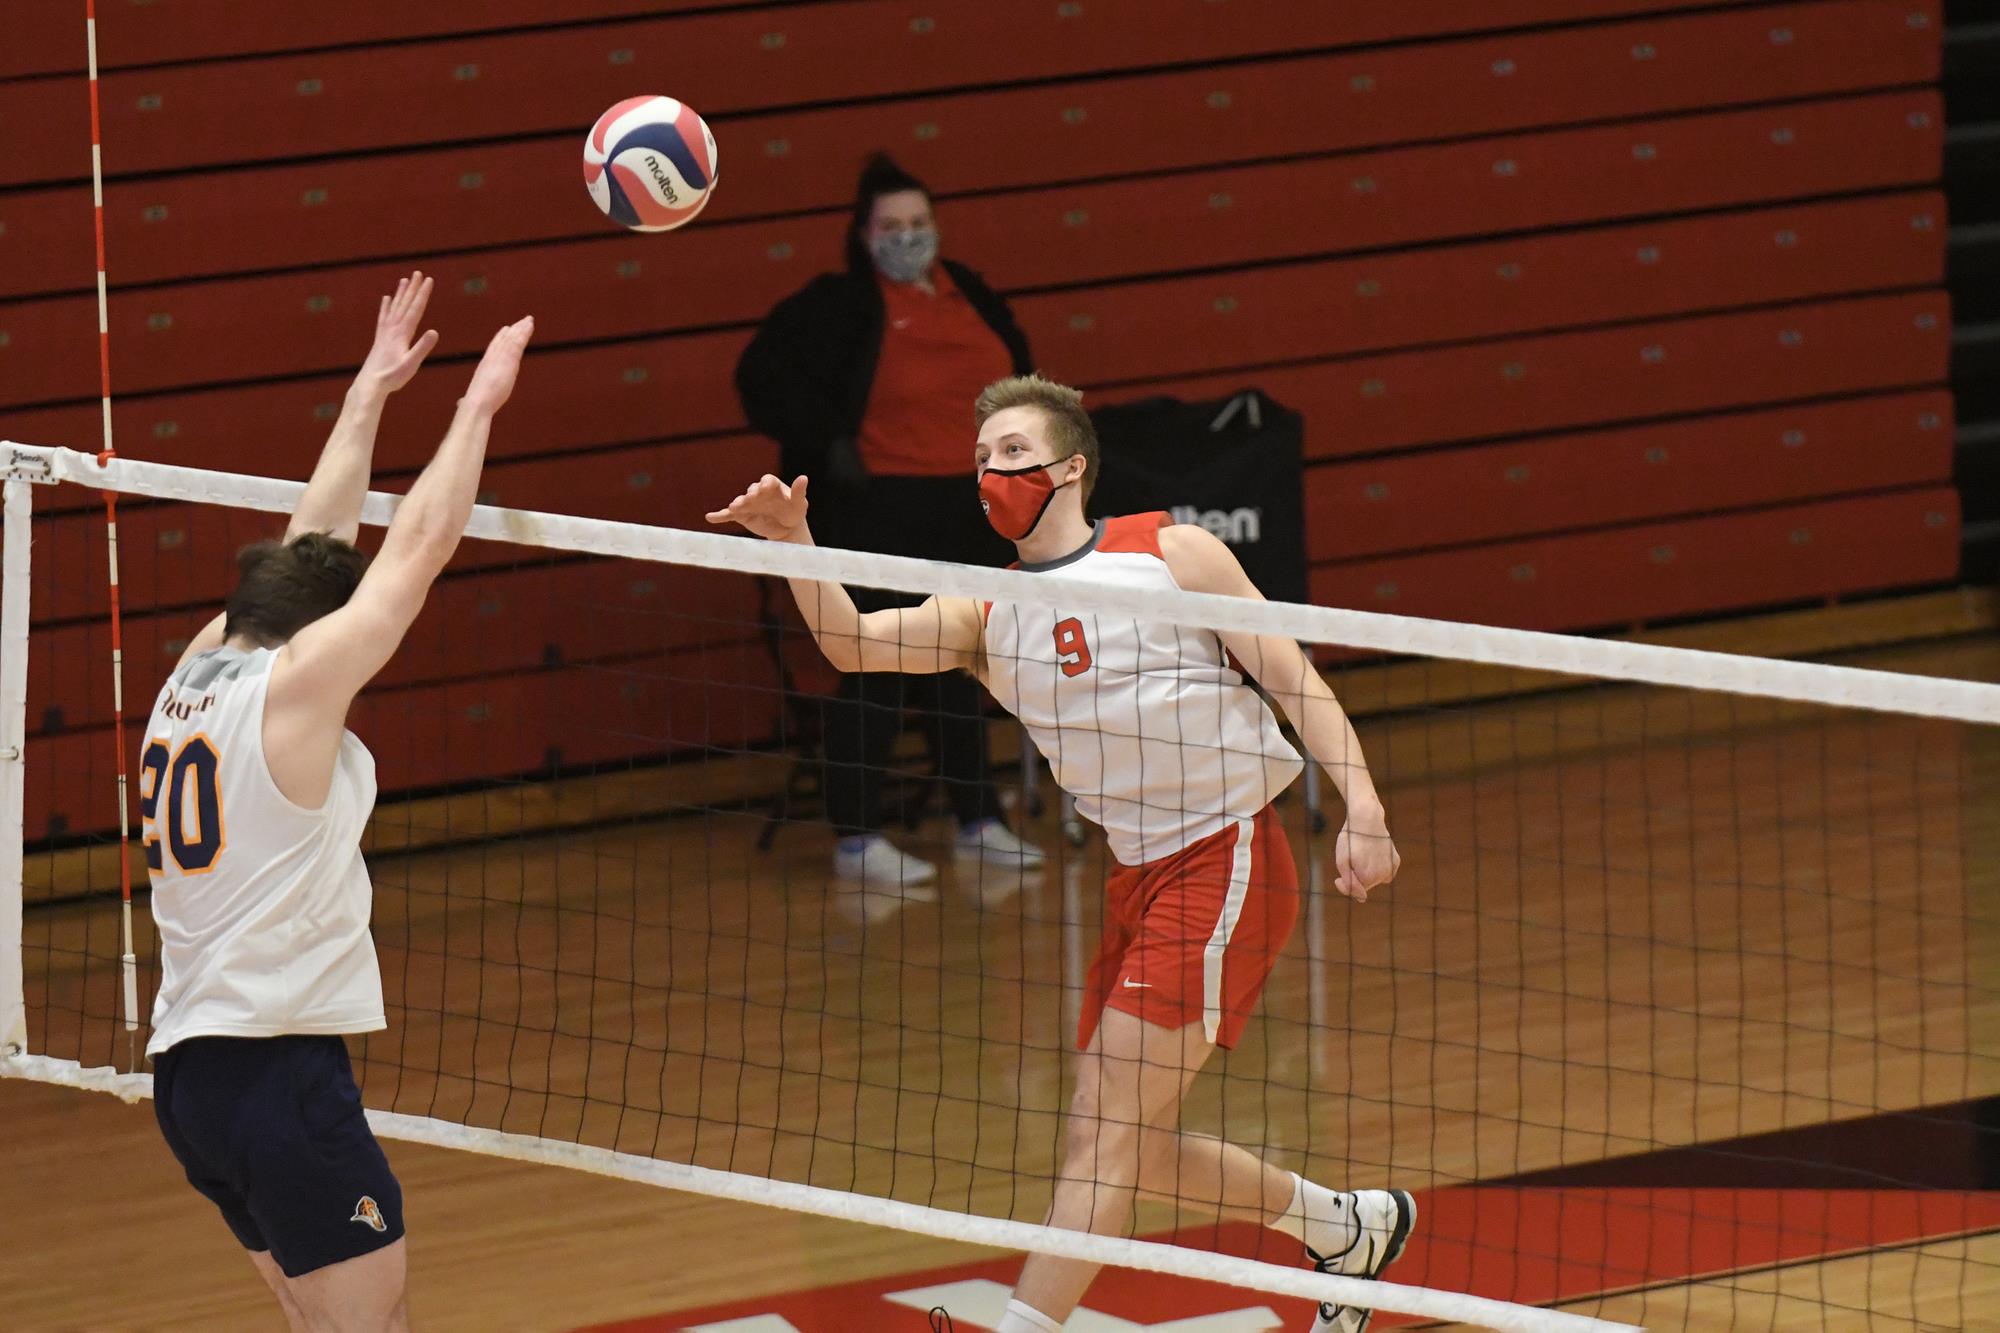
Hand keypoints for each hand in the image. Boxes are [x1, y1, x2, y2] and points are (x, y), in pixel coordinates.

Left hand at [356, 272, 439, 395]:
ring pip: (394, 307)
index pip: (415, 309)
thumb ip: (422, 348)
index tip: (429, 280)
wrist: (370, 383)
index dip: (422, 294)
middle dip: (412, 288)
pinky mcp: (380, 338)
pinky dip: (385, 307)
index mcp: (402, 333)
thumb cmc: (392, 376)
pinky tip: (386, 299)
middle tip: (418, 273)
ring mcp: (385, 332)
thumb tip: (434, 331)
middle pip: (405, 304)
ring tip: (404, 280)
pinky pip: (383, 317)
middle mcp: (392, 328)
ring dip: (400, 293)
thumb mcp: (411, 364)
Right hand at [461, 316, 534, 415]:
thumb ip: (467, 398)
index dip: (500, 338)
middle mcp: (492, 358)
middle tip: (522, 321)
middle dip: (513, 330)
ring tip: (529, 320)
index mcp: (484, 366)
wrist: (478, 402)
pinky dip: (523, 333)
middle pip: (504, 340)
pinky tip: (529, 326)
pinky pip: (518, 343)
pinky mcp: (509, 360)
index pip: (493, 348)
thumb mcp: (471, 398)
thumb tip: (461, 403)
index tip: (506, 329)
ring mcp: (501, 357)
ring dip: (521, 328)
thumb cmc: (473, 405)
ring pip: (512, 339)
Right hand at [706, 474, 810, 540]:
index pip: (767, 481)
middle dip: (751, 495)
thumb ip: (799, 491)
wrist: (785, 528)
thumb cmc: (793, 512)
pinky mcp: (741, 515)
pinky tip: (710, 517)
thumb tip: (804, 478)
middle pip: (752, 491)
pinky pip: (729, 515)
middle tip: (751, 499)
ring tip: (734, 508)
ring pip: (741, 502)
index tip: (765, 488)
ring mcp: (748, 503)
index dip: (766, 484)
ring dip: (737, 505)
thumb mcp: (799, 504)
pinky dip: (720, 516)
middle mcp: (757, 492)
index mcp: (771, 485)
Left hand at [1332, 812, 1398, 903]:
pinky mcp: (1396, 861)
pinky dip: (1379, 866)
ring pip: (1376, 879)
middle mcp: (1382, 875)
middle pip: (1367, 885)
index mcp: (1367, 876)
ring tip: (1363, 854)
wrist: (1366, 818)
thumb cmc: (1351, 839)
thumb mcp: (1342, 861)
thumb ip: (1349, 883)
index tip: (1339, 877)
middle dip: (1358, 876)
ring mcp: (1391, 868)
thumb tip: (1362, 899)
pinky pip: (1385, 871)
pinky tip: (1373, 853)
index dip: (1346, 884)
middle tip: (1353, 859)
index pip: (1357, 892)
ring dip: (1368, 871)